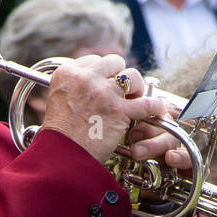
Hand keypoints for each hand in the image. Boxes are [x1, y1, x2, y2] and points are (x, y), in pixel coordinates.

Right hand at [39, 55, 178, 165]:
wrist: (62, 156)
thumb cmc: (61, 134)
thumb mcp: (59, 100)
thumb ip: (75, 87)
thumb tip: (96, 83)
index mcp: (68, 73)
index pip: (94, 60)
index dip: (104, 73)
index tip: (107, 84)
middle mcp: (85, 78)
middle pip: (115, 63)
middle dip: (121, 76)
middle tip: (122, 91)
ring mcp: (103, 92)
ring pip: (133, 76)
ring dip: (137, 87)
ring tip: (135, 99)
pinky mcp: (119, 110)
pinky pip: (147, 102)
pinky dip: (155, 106)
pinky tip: (157, 110)